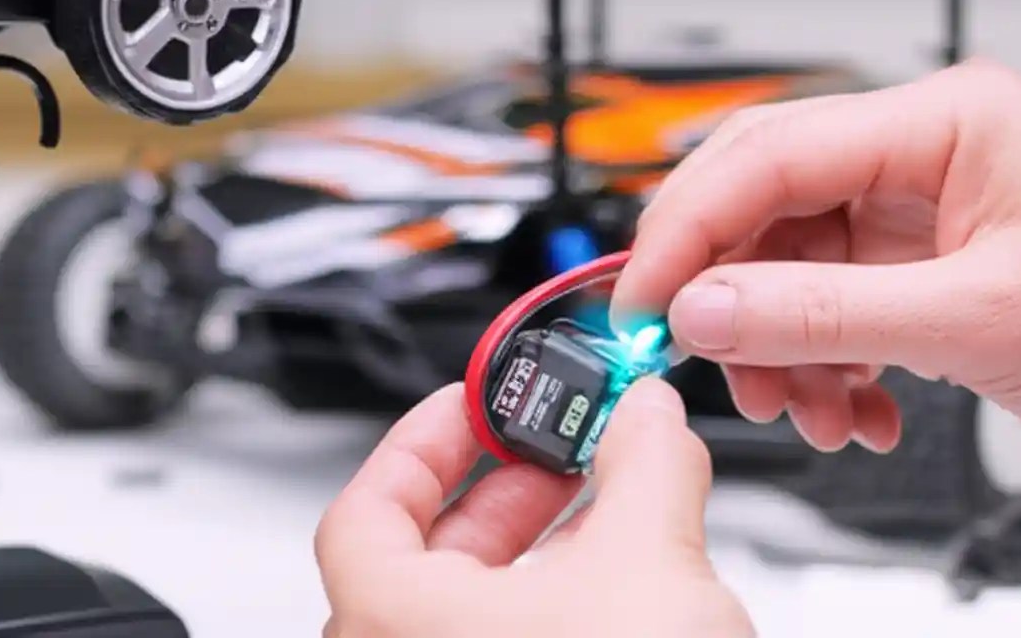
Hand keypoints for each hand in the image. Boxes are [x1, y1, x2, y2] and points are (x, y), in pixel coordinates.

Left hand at [315, 381, 752, 637]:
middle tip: (554, 450)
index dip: (423, 440)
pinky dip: (549, 613)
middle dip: (500, 492)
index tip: (474, 405)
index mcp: (393, 623)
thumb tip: (649, 420)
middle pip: (423, 556)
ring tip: (601, 509)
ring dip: (533, 551)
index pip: (366, 505)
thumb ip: (646, 465)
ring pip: (468, 617)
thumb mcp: (653, 564)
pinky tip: (616, 592)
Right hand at [611, 57, 1020, 450]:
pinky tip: (851, 410)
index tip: (648, 300)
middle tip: (692, 350)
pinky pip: (819, 310)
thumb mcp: (976, 316)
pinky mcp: (906, 270)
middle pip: (761, 207)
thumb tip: (707, 310)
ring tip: (805, 408)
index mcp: (941, 122)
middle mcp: (914, 157)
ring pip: (782, 270)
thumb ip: (824, 313)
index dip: (690, 229)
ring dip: (776, 350)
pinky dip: (817, 369)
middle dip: (728, 292)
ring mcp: (907, 214)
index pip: (767, 154)